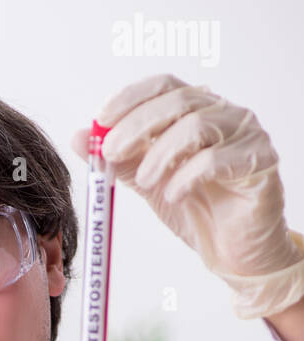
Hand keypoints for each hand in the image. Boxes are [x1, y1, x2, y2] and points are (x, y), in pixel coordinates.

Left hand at [71, 74, 303, 320]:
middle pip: (177, 101)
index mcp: (199, 110)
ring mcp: (246, 136)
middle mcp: (225, 115)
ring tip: (145, 183)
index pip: (163, 86)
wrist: (233, 254)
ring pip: (196, 125)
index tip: (101, 121)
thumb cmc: (197, 211)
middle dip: (137, 126)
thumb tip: (80, 137)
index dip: (130, 98)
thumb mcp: (148, 183)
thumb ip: (120, 159)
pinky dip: (185, 177)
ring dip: (160, 154)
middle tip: (111, 153)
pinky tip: (173, 195)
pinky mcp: (259, 162)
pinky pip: (216, 160)